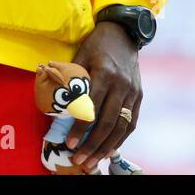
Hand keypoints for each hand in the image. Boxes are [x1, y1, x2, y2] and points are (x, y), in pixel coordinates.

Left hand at [68, 21, 141, 171]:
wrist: (123, 33)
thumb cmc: (95, 45)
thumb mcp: (79, 55)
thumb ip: (70, 78)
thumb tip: (54, 100)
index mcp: (103, 73)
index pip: (91, 107)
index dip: (80, 127)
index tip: (69, 142)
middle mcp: (121, 85)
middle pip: (107, 122)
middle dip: (92, 144)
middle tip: (79, 159)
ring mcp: (133, 92)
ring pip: (121, 126)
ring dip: (106, 146)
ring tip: (93, 161)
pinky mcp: (139, 96)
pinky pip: (131, 122)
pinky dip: (121, 138)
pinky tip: (109, 149)